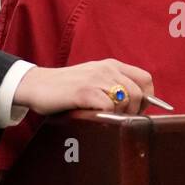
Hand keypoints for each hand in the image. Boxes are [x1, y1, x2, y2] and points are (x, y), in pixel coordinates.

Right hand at [13, 59, 153, 114]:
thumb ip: (113, 86)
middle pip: (138, 93)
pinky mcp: (84, 91)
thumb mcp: (94, 79)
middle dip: (135, 111)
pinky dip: (106, 116)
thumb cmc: (66, 88)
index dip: (148, 98)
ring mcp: (95, 79)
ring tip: (106, 117)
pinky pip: (108, 107)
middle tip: (121, 119)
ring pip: (126, 100)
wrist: (36, 85)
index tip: (138, 111)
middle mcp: (107, 69)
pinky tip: (94, 116)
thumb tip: (139, 104)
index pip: (145, 79)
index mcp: (112, 65)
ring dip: (120, 114)